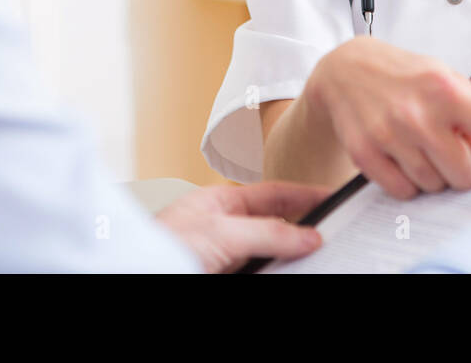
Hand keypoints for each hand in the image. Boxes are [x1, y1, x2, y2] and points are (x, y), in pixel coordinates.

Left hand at [155, 182, 331, 272]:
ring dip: (291, 258)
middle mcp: (224, 228)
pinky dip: (277, 272)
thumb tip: (309, 236)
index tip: (333, 199)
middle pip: (275, 227)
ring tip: (318, 258)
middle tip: (333, 234)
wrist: (136, 274)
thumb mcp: (224, 232)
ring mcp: (225, 256)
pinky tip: (291, 273)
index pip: (274, 195)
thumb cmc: (162, 248)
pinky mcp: (226, 275)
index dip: (305, 195)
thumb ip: (269, 233)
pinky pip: (261, 272)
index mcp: (221, 203)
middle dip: (303, 230)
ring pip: (269, 254)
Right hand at [302, 35, 470, 198]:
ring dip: (434, 176)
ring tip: (423, 151)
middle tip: (453, 154)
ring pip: (433, 185)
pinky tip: (403, 160)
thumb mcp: (445, 81)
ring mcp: (390, 135)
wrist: (346, 70)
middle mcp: (419, 113)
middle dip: (464, 171)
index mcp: (446, 90)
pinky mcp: (365, 152)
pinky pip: (402, 190)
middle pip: (465, 173)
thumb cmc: (403, 75)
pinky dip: (408, 183)